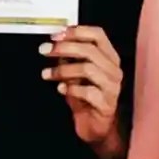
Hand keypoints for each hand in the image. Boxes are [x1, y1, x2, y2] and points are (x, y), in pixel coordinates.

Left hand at [41, 26, 121, 145]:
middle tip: (44, 50)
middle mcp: (114, 69)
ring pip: (88, 69)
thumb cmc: (86, 97)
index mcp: (109, 57)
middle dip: (64, 48)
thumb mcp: (77, 73)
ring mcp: (112, 87)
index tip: (55, 34)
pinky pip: (88, 91)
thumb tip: (55, 42)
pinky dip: (71, 89)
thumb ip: (70, 57)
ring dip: (63, 70)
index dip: (76, 32)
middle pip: (91, 50)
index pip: (98, 35)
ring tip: (47, 74)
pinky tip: (60, 89)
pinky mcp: (107, 104)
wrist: (96, 126)